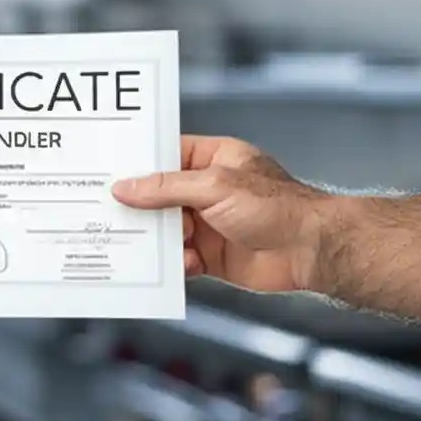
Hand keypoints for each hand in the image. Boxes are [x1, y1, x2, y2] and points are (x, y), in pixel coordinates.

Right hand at [112, 136, 329, 292]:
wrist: (310, 250)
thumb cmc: (277, 207)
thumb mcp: (214, 187)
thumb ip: (166, 188)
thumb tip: (126, 187)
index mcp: (214, 159)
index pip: (167, 156)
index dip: (139, 165)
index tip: (109, 172)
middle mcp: (210, 189)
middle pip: (161, 196)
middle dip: (141, 207)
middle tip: (112, 212)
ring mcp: (210, 223)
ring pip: (168, 230)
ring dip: (158, 239)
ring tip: (145, 244)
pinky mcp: (213, 254)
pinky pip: (182, 258)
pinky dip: (178, 263)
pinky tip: (183, 264)